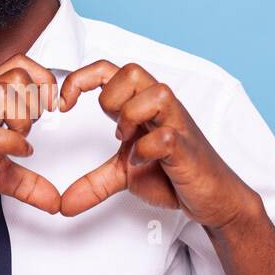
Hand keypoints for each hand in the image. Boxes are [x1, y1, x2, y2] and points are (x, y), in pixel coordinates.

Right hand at [0, 54, 61, 231]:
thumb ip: (25, 180)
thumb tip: (55, 200)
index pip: (18, 65)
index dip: (43, 82)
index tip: (49, 109)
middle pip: (18, 75)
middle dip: (36, 102)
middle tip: (31, 128)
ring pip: (5, 95)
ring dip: (24, 119)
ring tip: (20, 140)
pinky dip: (13, 144)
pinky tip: (15, 156)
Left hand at [56, 60, 260, 227]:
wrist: (212, 197)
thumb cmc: (173, 174)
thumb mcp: (124, 176)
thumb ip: (93, 182)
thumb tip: (63, 204)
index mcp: (141, 105)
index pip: (108, 70)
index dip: (81, 79)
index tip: (62, 104)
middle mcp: (160, 108)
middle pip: (131, 71)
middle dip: (111, 98)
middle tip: (111, 129)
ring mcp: (176, 125)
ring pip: (157, 92)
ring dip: (132, 117)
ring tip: (127, 141)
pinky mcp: (187, 149)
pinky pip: (166, 137)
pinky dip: (146, 150)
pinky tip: (140, 162)